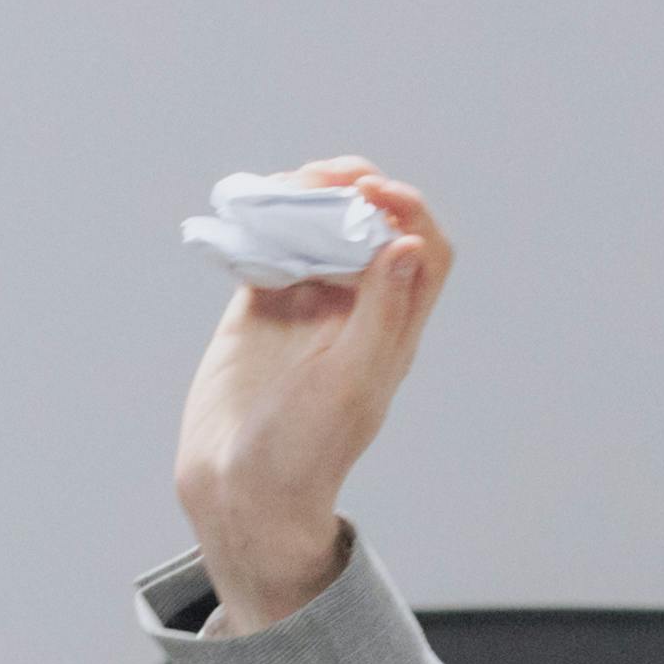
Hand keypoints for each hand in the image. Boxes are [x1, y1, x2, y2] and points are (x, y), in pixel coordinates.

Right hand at [172, 159, 454, 628]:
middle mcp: (355, 314)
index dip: (409, 211)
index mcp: (392, 332)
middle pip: (371, 229)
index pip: (424, 254)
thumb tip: (406, 244)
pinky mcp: (259, 308)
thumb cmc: (303, 452)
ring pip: (318, 231)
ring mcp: (306, 309)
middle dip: (354, 190)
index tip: (372, 192)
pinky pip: (269, 248)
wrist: (239, 489)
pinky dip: (262, 220)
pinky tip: (247, 207)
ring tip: (283, 184)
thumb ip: (380, 314)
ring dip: (307, 198)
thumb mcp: (350, 382)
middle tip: (326, 174)